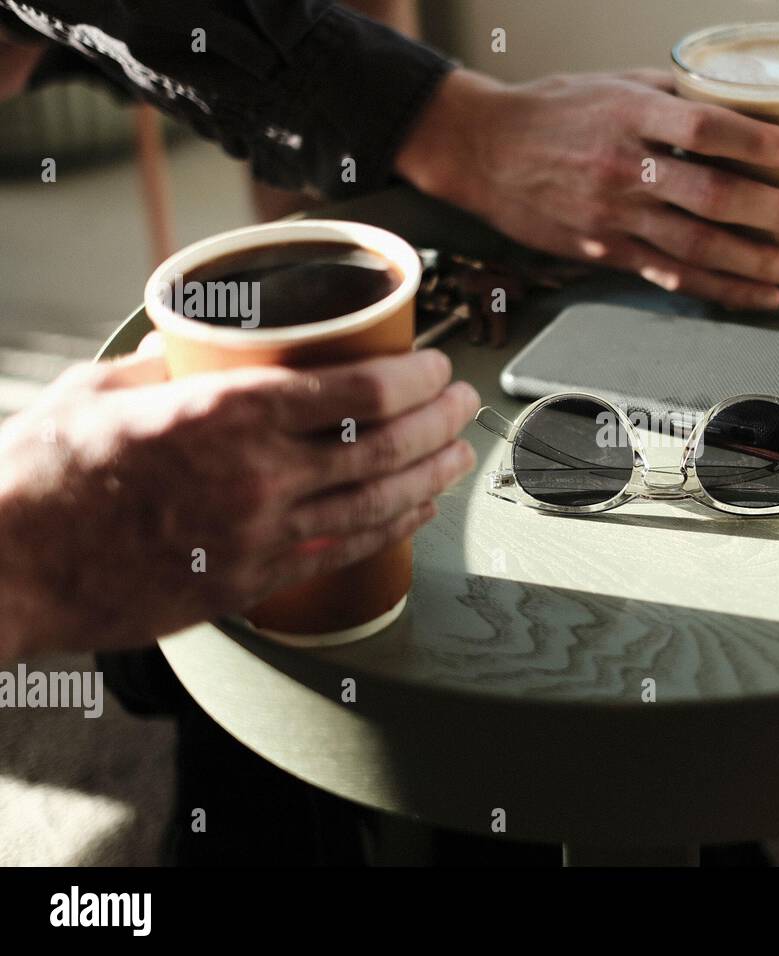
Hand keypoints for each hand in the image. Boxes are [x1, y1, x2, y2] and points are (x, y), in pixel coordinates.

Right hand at [0, 342, 477, 659]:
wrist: (6, 565)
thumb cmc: (44, 470)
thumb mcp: (106, 388)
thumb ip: (175, 363)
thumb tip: (212, 338)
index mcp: (224, 414)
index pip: (358, 392)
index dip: (415, 377)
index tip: (438, 363)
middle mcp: (256, 476)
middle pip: (385, 447)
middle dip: (441, 420)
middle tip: (465, 402)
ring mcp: (258, 536)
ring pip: (377, 503)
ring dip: (432, 475)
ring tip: (460, 454)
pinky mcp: (251, 581)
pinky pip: (344, 551)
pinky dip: (392, 527)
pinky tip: (418, 508)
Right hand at [397, 68, 778, 309]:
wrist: (483, 152)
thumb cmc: (551, 113)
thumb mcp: (614, 83)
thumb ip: (675, 94)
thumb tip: (739, 102)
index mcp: (629, 116)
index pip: (705, 130)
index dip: (758, 144)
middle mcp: (624, 171)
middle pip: (711, 199)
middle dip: (774, 216)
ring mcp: (615, 218)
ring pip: (696, 249)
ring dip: (756, 266)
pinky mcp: (607, 251)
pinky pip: (671, 276)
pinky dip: (719, 290)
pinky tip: (756, 297)